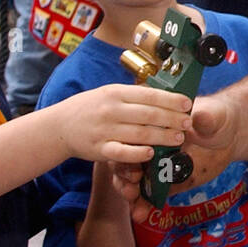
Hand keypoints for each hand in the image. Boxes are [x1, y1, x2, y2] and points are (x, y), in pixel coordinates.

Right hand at [58, 83, 192, 164]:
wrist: (59, 125)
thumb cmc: (91, 108)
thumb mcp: (109, 93)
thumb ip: (134, 95)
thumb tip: (165, 95)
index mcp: (116, 93)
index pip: (149, 95)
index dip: (171, 100)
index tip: (188, 103)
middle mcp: (111, 110)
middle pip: (148, 115)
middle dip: (172, 119)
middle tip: (188, 123)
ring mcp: (104, 130)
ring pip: (139, 134)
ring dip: (162, 136)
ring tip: (179, 138)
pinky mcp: (99, 149)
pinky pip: (120, 152)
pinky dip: (136, 153)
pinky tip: (151, 153)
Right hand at [119, 93, 240, 223]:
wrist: (228, 138)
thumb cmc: (217, 119)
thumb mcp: (213, 117)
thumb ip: (205, 119)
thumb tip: (201, 117)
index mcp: (154, 127)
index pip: (132, 139)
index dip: (127, 153)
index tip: (133, 166)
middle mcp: (149, 147)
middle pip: (126, 163)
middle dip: (124, 178)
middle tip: (131, 190)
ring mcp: (155, 167)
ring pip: (133, 182)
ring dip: (130, 195)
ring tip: (136, 207)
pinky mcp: (165, 183)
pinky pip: (149, 196)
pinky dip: (142, 206)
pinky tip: (141, 216)